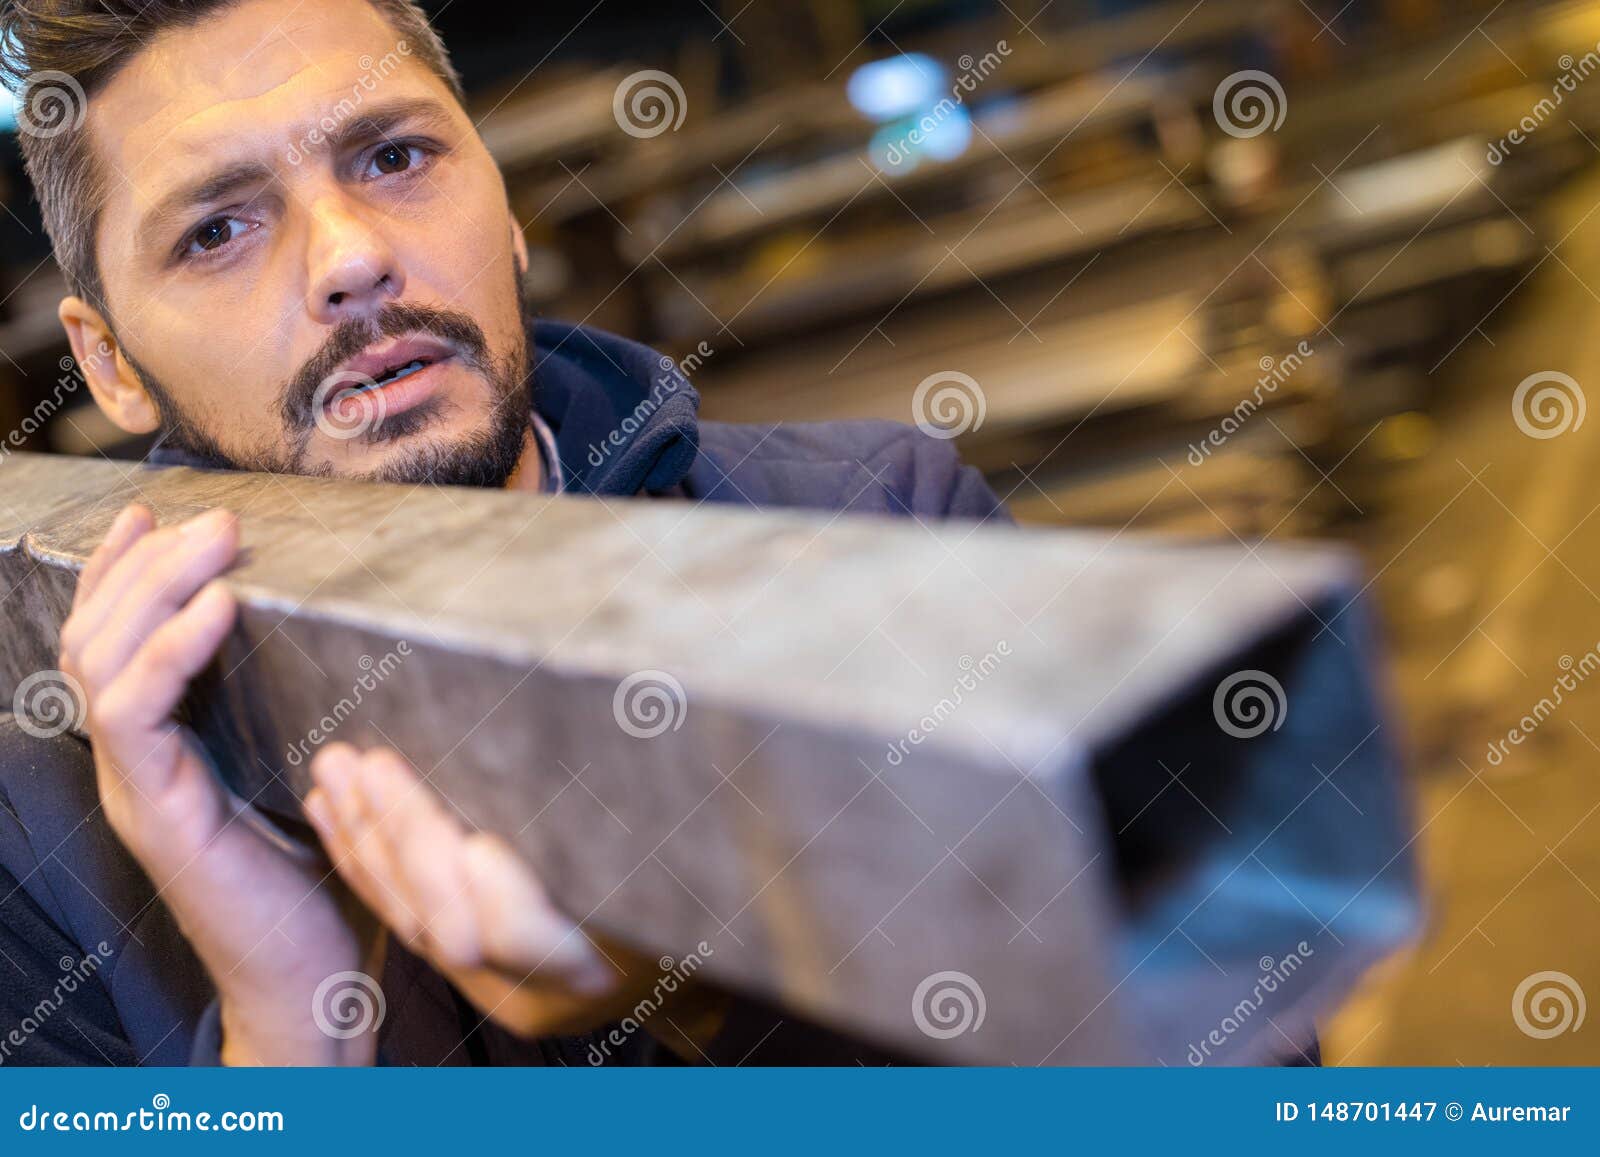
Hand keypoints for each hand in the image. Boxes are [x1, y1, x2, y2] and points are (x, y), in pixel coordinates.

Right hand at [59, 504, 380, 1064]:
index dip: (128, 572)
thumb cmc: (329, 883)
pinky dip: (172, 649)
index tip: (160, 514)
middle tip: (207, 514)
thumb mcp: (316, 776)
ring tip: (214, 539)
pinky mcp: (159, 815)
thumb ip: (309, 713)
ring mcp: (139, 789)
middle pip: (98, 636)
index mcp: (166, 753)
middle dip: (147, 562)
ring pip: (104, 661)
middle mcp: (138, 765)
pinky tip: (219, 605)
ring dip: (156, 586)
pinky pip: (137, 713)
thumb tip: (359, 639)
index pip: (117, 643)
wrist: (316, 986)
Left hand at [305, 744, 725, 1049]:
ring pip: (412, 920)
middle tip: (377, 766)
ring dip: (367, 838)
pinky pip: (395, 914)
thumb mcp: (675, 854)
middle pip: (455, 927)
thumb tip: (623, 723)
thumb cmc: (689, 873)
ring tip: (340, 768)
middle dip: (408, 841)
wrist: (677, 933)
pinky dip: (358, 856)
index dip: (502, 897)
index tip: (480, 842)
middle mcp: (542, 989)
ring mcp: (495, 984)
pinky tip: (331, 806)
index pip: (533, 940)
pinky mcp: (462, 967)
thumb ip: (632, 812)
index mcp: (605, 964)